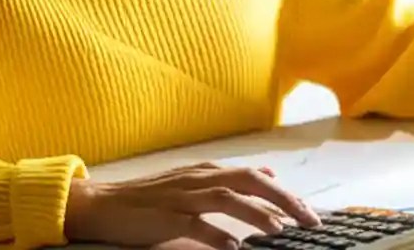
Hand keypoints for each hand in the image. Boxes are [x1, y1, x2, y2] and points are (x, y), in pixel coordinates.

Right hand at [63, 162, 320, 249]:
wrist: (103, 203)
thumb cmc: (151, 197)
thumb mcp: (194, 180)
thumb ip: (229, 178)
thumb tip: (268, 174)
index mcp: (206, 171)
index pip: (255, 176)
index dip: (285, 192)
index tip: (310, 211)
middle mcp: (197, 179)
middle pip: (247, 182)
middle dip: (282, 199)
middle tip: (308, 219)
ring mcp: (181, 198)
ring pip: (225, 199)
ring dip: (255, 213)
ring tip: (278, 229)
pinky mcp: (164, 218)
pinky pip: (193, 225)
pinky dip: (215, 234)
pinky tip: (233, 246)